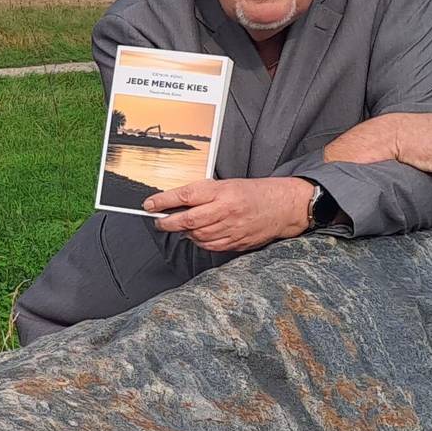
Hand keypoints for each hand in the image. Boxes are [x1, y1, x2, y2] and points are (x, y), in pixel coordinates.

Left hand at [144, 177, 312, 252]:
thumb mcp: (227, 185)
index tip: (149, 205)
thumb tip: (175, 202)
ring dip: (183, 233)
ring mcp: (231, 228)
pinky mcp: (236, 242)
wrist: (283, 206)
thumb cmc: (254, 193)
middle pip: (187, 220)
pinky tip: (196, 236)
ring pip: (197, 235)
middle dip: (167, 222)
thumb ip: (202, 194)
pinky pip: (210, 246)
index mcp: (222, 192)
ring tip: (177, 227)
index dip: (163, 201)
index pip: (185, 196)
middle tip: (159, 222)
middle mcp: (225, 210)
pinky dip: (199, 241)